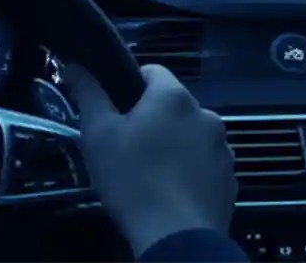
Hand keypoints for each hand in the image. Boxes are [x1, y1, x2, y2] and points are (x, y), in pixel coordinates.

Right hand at [66, 64, 235, 257]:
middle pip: (173, 106)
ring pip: (191, 135)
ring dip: (174, 144)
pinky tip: (172, 191)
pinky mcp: (230, 179)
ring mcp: (223, 148)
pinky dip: (191, 169)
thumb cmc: (132, 179)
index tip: (116, 110)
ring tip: (151, 173)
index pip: (152, 71)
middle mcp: (206, 115)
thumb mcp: (98, 135)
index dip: (130, 85)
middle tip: (127, 146)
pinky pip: (206, 163)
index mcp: (173, 97)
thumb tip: (75, 67)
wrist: (176, 237)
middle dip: (152, 119)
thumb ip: (88, 94)